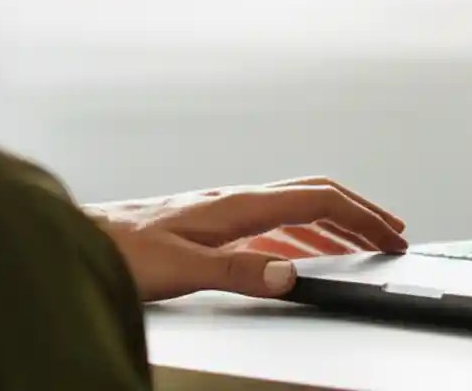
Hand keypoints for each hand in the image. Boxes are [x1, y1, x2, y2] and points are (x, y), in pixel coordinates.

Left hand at [86, 177, 407, 301]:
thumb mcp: (181, 267)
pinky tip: (305, 258)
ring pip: (297, 210)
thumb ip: (239, 271)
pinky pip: (274, 228)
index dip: (360, 215)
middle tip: (393, 232)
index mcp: (238, 204)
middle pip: (315, 196)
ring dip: (335, 226)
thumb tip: (292, 274)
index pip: (317, 200)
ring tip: (363, 244)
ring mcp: (226, 213)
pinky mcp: (213, 229)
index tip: (391, 233)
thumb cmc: (120, 250)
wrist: (78, 239)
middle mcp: (237, 201)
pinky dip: (305, 240)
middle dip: (359, 212)